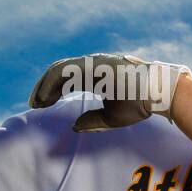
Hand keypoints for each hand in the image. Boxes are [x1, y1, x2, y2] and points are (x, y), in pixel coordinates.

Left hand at [28, 53, 191, 130]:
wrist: (157, 93)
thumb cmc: (139, 103)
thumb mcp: (111, 116)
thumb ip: (92, 121)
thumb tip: (74, 127)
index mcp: (96, 75)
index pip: (67, 78)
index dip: (52, 91)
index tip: (42, 105)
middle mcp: (92, 66)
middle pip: (59, 71)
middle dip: (44, 87)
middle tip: (34, 104)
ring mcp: (92, 63)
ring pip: (58, 69)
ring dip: (44, 85)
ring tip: (37, 103)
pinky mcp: (92, 64)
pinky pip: (65, 71)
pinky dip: (51, 83)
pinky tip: (45, 97)